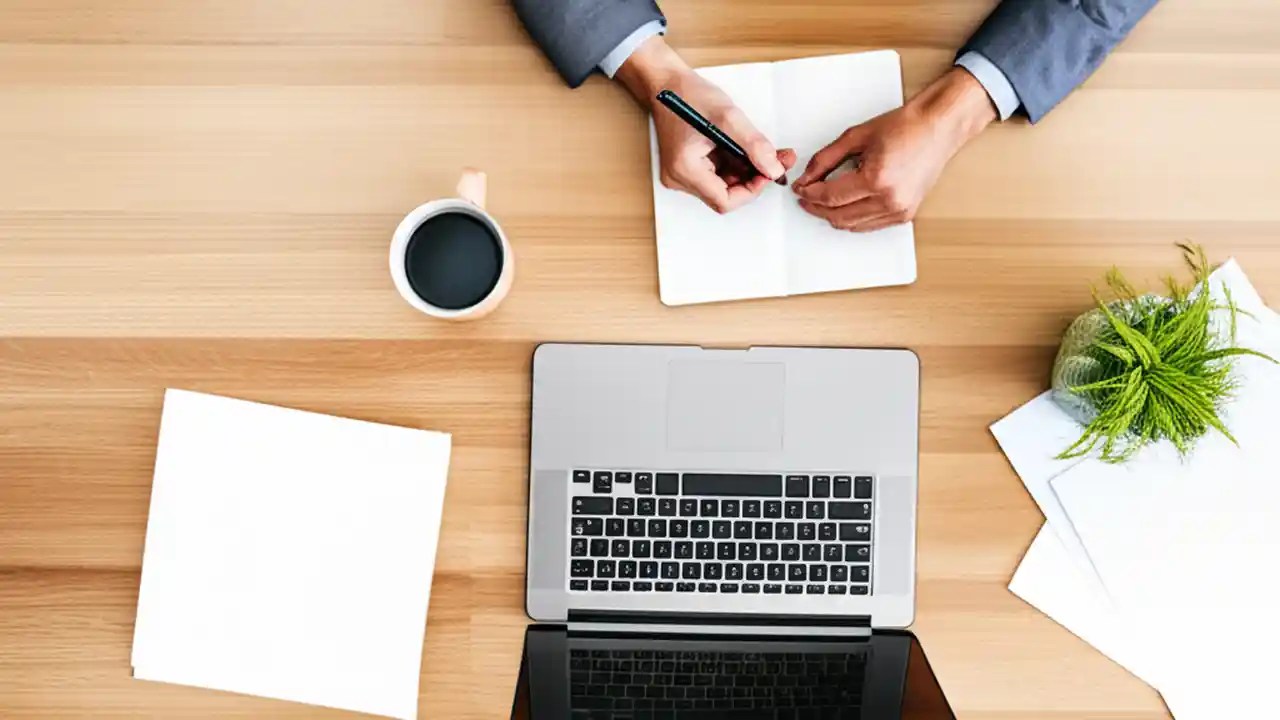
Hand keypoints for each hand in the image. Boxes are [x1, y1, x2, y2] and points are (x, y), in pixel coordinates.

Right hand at [616, 36, 795, 213]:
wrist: (665, 83)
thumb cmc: (688, 95)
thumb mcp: (729, 117)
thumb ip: (754, 145)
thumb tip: (774, 170)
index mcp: (685, 170)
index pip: (724, 201)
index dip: (751, 191)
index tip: (768, 172)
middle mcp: (679, 178)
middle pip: (724, 194)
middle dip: (753, 178)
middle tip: (775, 160)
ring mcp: (681, 174)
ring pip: (723, 185)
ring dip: (746, 171)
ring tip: (764, 151)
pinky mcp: (686, 167)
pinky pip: (716, 175)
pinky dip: (735, 164)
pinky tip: (746, 149)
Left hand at [792, 68, 996, 232]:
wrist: (938, 127)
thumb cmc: (905, 127)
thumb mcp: (856, 136)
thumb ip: (826, 159)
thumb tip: (807, 176)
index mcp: (876, 179)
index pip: (830, 197)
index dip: (809, 194)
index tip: (800, 189)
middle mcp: (889, 200)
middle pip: (838, 216)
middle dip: (817, 208)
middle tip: (806, 196)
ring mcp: (899, 210)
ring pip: (852, 225)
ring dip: (833, 215)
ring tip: (821, 201)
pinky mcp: (905, 214)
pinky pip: (869, 225)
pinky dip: (853, 219)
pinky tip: (844, 206)